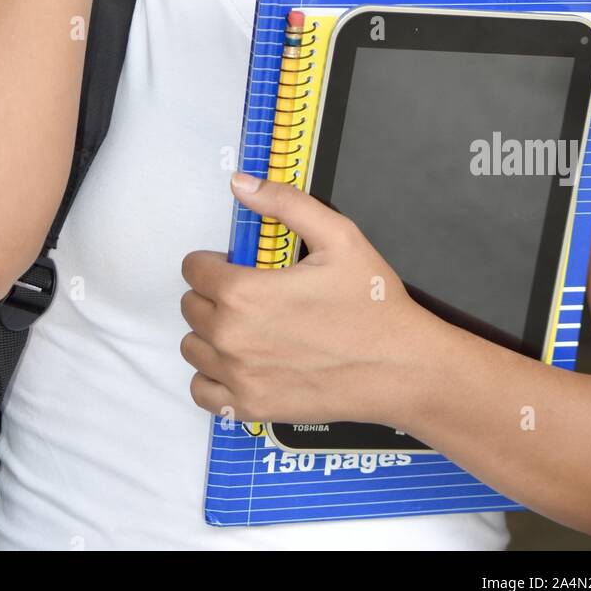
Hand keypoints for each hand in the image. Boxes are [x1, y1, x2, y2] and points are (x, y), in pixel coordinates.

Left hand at [180, 173, 431, 426]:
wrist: (400, 368)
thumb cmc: (372, 305)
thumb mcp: (338, 236)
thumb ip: (284, 203)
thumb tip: (241, 183)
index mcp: (244, 293)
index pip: (193, 269)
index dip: (215, 261)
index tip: (239, 266)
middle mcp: (231, 338)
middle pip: (190, 306)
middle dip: (214, 293)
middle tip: (251, 294)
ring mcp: (238, 377)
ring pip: (193, 347)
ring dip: (212, 333)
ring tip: (249, 326)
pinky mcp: (250, 407)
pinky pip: (203, 392)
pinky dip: (214, 377)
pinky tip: (243, 363)